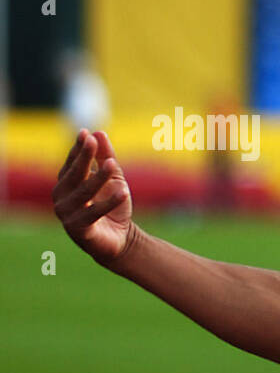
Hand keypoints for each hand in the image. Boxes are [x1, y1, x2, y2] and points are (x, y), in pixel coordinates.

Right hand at [51, 129, 136, 264]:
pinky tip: (124, 192)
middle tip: (93, 142)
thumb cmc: (113, 207)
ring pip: (84, 193)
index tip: (86, 133)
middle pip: (74, 175)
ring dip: (99, 178)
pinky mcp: (78, 229)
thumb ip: (106, 158)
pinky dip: (109, 203)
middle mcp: (61, 198)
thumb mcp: (113, 179)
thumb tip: (99, 132)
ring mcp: (67, 214)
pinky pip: (94, 213)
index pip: (71, 163)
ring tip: (112, 165)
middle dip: (84, 157)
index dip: (78, 149)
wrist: (120, 240)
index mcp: (67, 184)